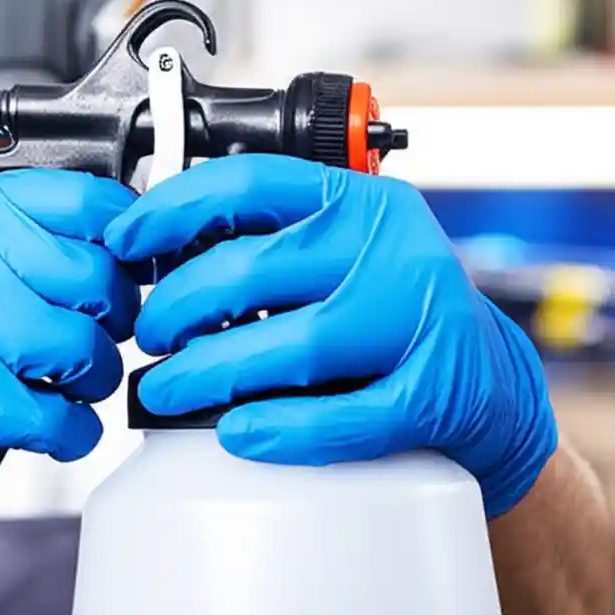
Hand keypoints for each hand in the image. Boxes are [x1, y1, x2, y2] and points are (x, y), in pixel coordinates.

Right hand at [0, 171, 137, 558]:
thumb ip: (28, 248)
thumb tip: (135, 245)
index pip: (84, 199)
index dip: (128, 243)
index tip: (132, 271)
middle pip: (92, 276)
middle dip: (113, 322)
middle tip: (92, 343)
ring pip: (80, 346)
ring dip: (94, 381)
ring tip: (70, 389)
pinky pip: (55, 415)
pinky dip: (71, 432)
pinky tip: (54, 428)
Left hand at [104, 155, 556, 517]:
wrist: (489, 380)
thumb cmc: (396, 311)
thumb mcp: (345, 252)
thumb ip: (275, 241)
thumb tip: (161, 249)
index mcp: (361, 201)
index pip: (252, 183)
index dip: (173, 208)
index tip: (125, 239)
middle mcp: (393, 249)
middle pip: (256, 269)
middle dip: (179, 306)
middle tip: (148, 334)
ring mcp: (420, 321)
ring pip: (295, 345)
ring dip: (212, 372)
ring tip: (166, 388)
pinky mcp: (432, 393)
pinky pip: (344, 417)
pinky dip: (283, 429)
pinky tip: (236, 431)